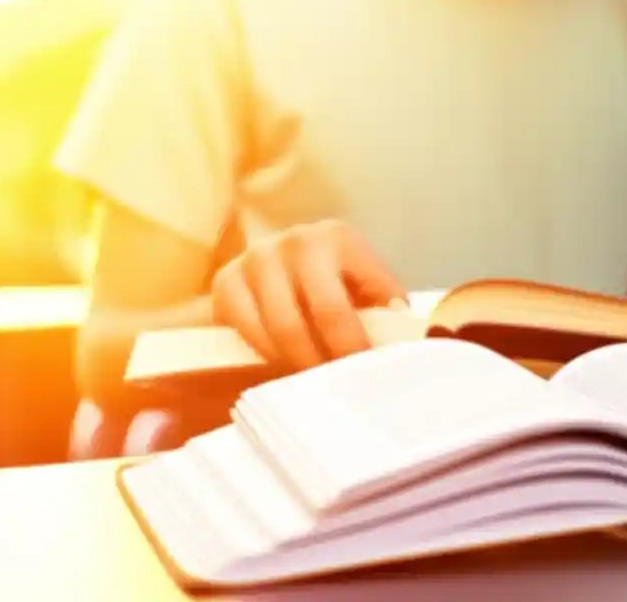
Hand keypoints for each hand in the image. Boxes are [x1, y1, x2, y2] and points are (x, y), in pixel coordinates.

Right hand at [211, 220, 406, 369]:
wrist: (283, 256)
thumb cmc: (336, 277)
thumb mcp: (365, 282)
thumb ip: (383, 305)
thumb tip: (401, 343)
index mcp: (337, 237)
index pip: (342, 306)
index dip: (354, 348)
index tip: (365, 376)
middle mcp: (294, 242)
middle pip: (310, 317)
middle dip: (327, 360)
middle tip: (341, 388)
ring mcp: (255, 259)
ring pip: (277, 329)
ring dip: (298, 362)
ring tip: (318, 383)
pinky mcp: (225, 282)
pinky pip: (246, 331)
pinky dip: (267, 356)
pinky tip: (286, 366)